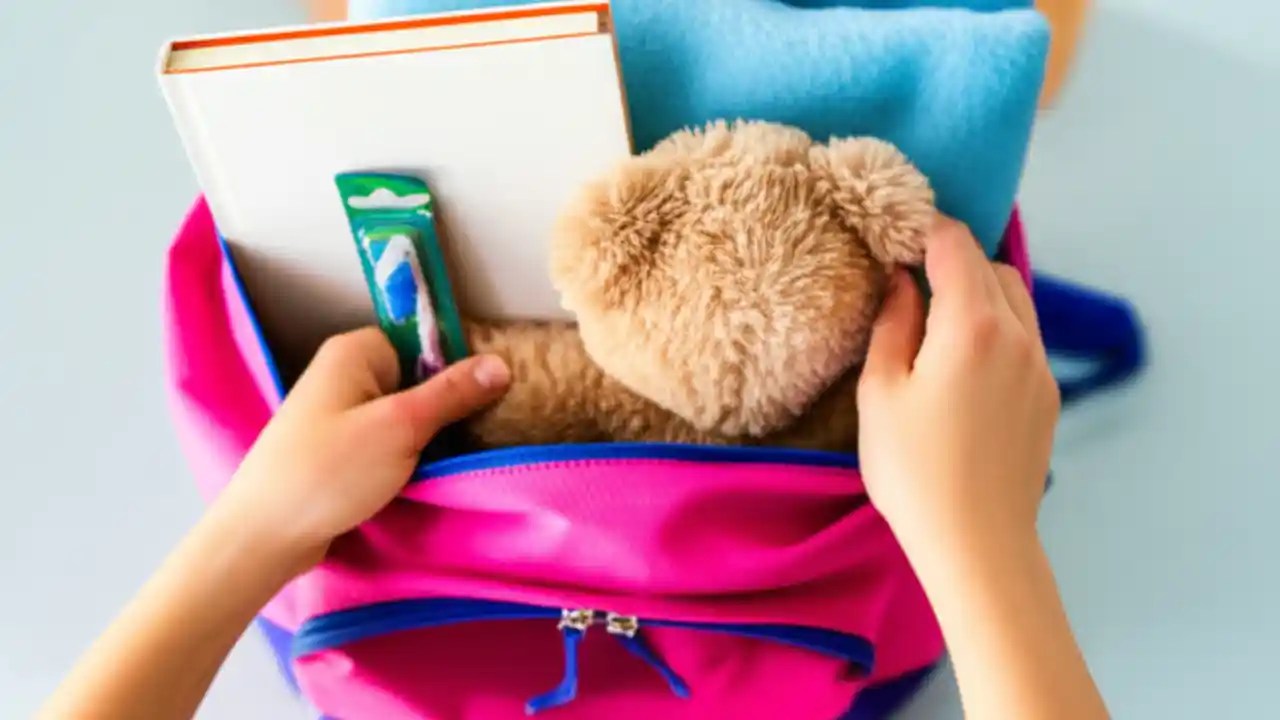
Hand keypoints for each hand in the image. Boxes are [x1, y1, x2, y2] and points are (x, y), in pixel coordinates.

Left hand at [222, 327, 510, 571]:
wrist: (264, 535)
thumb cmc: (329, 472)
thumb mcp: (401, 427)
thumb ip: (451, 394)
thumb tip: (500, 363)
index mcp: (354, 351)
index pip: (420, 341)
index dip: (450, 367)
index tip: (479, 398)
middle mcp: (343, 374)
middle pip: (414, 378)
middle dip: (440, 407)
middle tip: (467, 435)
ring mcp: (338, 414)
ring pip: (402, 414)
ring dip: (424, 438)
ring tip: (442, 459)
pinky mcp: (337, 450)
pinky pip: (385, 441)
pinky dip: (403, 456)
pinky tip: (416, 476)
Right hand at [857, 216, 1059, 561]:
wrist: (977, 542)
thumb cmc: (913, 471)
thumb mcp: (879, 392)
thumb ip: (892, 324)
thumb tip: (900, 280)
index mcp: (971, 325)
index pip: (955, 244)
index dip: (924, 227)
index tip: (895, 230)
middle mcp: (1018, 335)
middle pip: (991, 267)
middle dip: (952, 259)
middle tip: (910, 275)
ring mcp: (1039, 367)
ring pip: (1016, 300)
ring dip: (979, 292)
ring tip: (936, 317)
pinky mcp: (1047, 397)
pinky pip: (1024, 339)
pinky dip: (995, 327)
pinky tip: (961, 361)